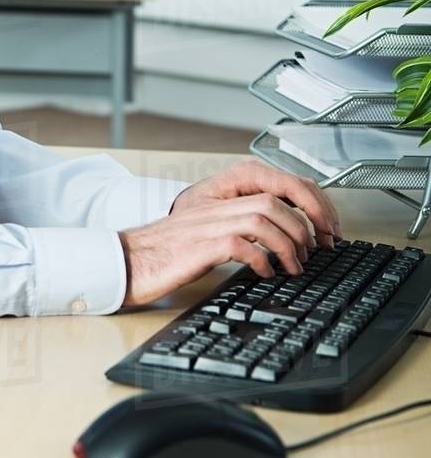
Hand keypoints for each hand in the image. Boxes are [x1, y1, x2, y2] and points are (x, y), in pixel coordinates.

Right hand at [119, 161, 341, 308]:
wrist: (131, 260)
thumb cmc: (169, 250)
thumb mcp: (210, 229)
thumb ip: (240, 224)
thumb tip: (282, 236)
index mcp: (222, 197)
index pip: (277, 184)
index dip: (309, 204)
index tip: (326, 229)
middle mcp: (218, 205)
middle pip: (275, 200)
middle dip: (306, 226)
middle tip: (316, 251)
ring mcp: (209, 223)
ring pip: (263, 217)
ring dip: (288, 243)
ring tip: (294, 265)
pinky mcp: (201, 246)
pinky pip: (241, 244)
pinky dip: (262, 260)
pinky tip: (266, 273)